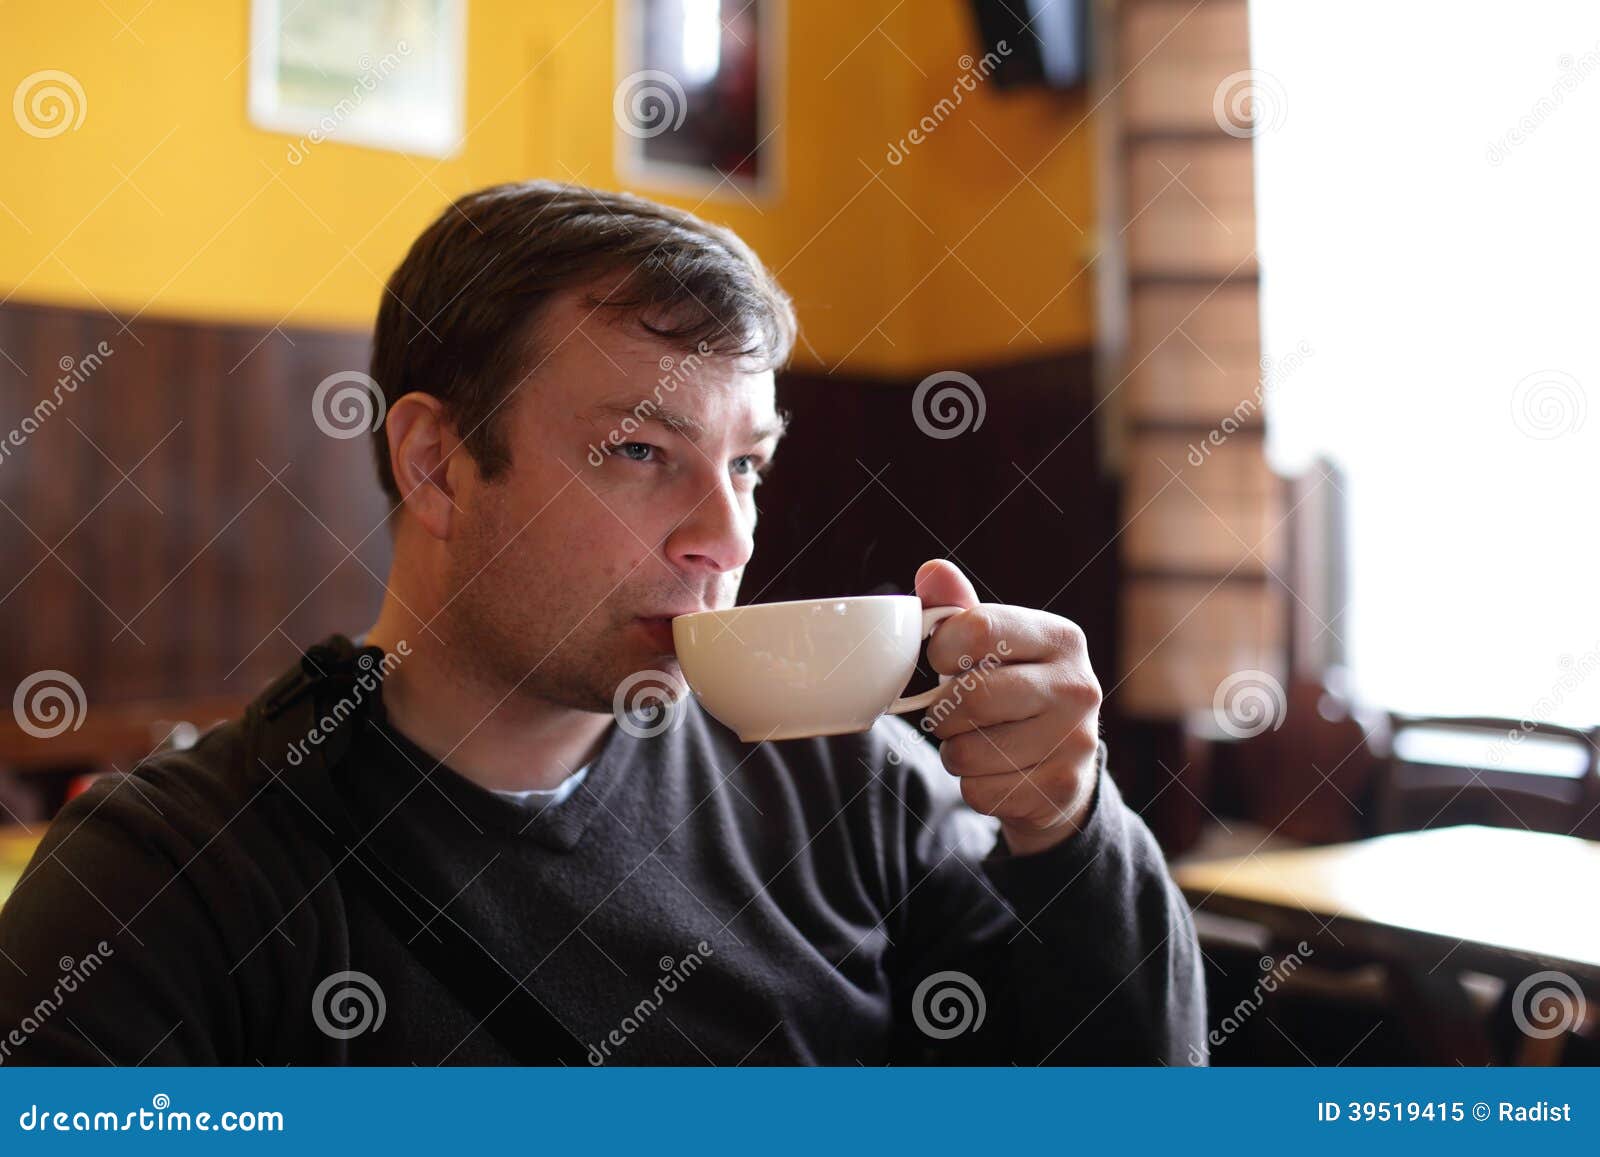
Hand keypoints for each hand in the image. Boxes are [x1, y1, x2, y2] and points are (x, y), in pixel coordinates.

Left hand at [913, 559, 1102, 855]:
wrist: (1062, 770)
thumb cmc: (1015, 694)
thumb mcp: (995, 646)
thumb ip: (959, 609)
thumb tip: (931, 571)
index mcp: (1061, 638)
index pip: (979, 628)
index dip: (940, 647)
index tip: (939, 659)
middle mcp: (1078, 686)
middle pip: (969, 697)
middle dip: (942, 710)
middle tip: (951, 711)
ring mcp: (1076, 740)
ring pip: (967, 751)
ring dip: (955, 752)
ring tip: (978, 741)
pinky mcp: (1061, 788)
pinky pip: (978, 791)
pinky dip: (972, 786)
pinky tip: (997, 772)